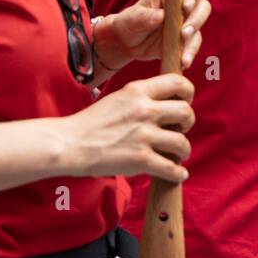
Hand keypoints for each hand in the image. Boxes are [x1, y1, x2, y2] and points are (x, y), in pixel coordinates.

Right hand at [62, 74, 195, 179]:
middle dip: (188, 123)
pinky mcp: (140, 159)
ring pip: (182, 143)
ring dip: (184, 151)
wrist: (69, 144)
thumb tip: (167, 104)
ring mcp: (144, 135)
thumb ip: (142, 98)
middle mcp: (144, 110)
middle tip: (181, 130)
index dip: (188, 93)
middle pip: (187, 112)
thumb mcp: (119, 99)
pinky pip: (172, 168)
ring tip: (178, 155)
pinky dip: (178, 173)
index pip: (178, 82)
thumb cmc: (91, 123)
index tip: (185, 103)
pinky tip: (178, 174)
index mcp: (138, 91)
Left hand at [93, 0, 210, 72]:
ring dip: (193, 41)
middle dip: (197, 20)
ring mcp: (185, 24)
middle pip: (203, 7)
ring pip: (199, 29)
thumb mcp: (132, 17)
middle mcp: (182, 8)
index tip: (186, 6)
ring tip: (184, 55)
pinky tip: (183, 63)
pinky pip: (192, 47)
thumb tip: (160, 17)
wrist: (126, 43)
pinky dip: (189, 54)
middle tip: (184, 33)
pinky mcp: (184, 42)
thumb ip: (145, 15)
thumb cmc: (129, 22)